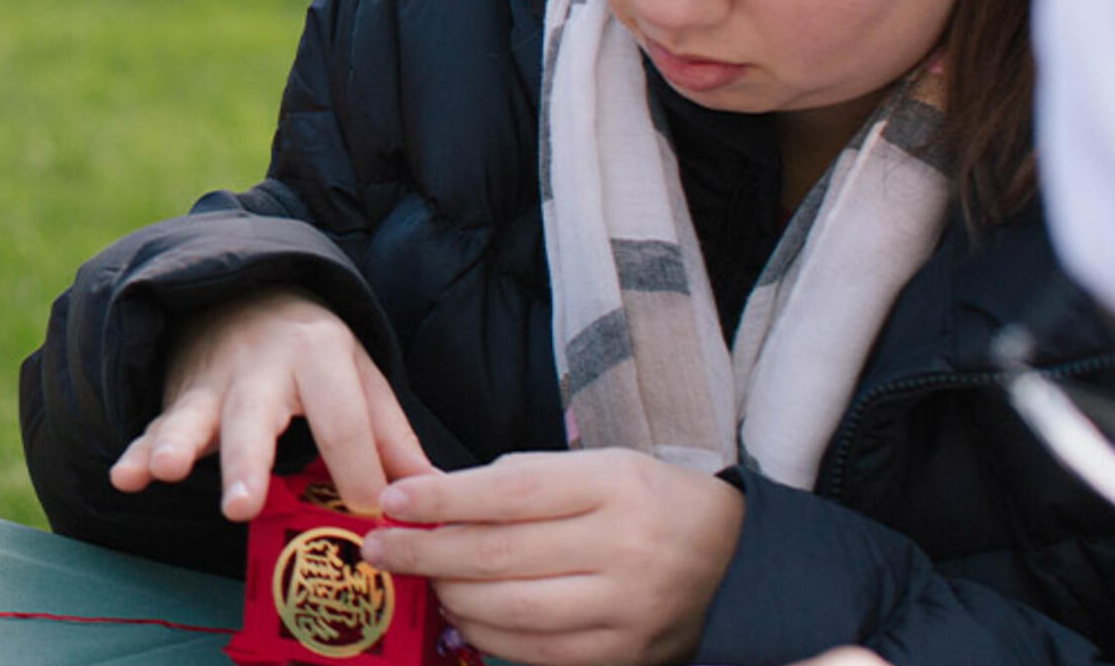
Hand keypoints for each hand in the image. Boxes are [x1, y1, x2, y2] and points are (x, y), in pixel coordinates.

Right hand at [104, 289, 431, 519]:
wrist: (246, 293)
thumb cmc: (313, 352)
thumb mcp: (361, 377)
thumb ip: (392, 438)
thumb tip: (433, 497)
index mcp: (319, 353)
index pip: (343, 424)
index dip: (360, 476)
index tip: (374, 518)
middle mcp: (260, 364)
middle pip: (257, 418)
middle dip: (248, 462)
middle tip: (242, 506)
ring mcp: (213, 382)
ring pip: (194, 416)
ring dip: (178, 445)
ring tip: (167, 470)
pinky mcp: (179, 398)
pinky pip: (155, 425)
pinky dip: (137, 452)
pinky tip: (125, 476)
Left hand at [368, 450, 743, 665]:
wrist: (734, 559)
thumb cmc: (646, 503)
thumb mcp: (597, 468)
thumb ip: (522, 481)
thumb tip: (434, 500)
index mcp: (613, 487)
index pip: (509, 492)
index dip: (441, 499)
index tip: (391, 500)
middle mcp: (622, 548)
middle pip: (500, 555)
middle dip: (425, 552)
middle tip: (381, 548)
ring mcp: (625, 608)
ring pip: (512, 609)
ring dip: (451, 595)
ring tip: (424, 580)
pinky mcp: (624, 652)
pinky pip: (538, 651)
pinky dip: (487, 635)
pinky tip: (463, 615)